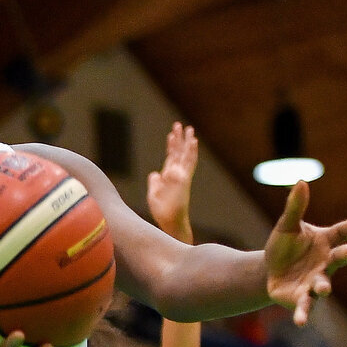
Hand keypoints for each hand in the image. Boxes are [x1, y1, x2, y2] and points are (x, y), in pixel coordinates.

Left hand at [146, 122, 197, 240]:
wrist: (169, 221)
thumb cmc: (162, 211)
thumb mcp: (153, 194)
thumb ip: (154, 183)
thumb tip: (154, 174)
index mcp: (169, 177)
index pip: (171, 157)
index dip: (171, 146)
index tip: (170, 134)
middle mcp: (177, 174)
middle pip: (179, 153)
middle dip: (179, 139)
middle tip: (179, 124)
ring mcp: (182, 176)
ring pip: (186, 155)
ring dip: (187, 142)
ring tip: (189, 129)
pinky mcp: (184, 179)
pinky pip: (189, 163)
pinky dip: (191, 152)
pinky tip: (193, 142)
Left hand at [264, 181, 346, 324]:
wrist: (269, 271)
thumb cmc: (284, 246)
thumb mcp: (286, 226)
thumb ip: (295, 207)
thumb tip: (301, 180)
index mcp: (326, 242)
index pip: (341, 232)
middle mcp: (325, 263)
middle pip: (337, 259)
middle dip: (343, 256)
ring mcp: (315, 282)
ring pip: (323, 285)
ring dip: (324, 287)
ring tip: (324, 289)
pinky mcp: (301, 298)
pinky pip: (304, 307)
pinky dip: (303, 315)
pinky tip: (300, 322)